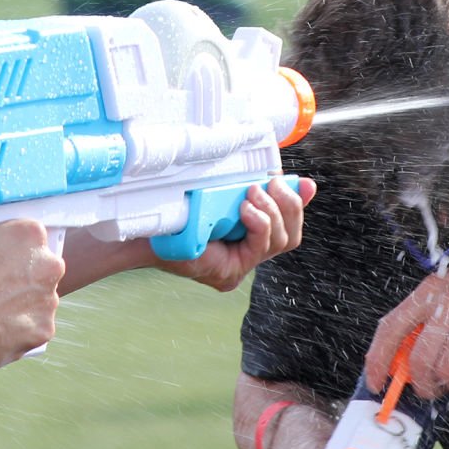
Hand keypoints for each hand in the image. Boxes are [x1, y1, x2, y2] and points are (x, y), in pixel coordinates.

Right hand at [0, 220, 64, 371]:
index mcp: (31, 233)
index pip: (29, 236)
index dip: (12, 248)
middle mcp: (50, 264)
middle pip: (41, 267)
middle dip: (23, 276)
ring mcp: (50, 298)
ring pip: (39, 299)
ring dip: (23, 303)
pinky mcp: (45, 329)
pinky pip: (34, 327)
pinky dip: (20, 329)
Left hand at [157, 177, 314, 292]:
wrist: (145, 229)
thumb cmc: (179, 209)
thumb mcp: (222, 192)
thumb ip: (253, 186)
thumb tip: (287, 175)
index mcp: (246, 236)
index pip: (287, 226)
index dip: (298, 205)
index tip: (303, 183)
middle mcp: (245, 255)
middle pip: (290, 236)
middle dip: (290, 205)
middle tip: (272, 182)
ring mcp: (239, 267)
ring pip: (281, 241)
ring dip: (272, 210)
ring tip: (251, 194)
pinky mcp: (230, 273)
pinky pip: (260, 248)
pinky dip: (259, 224)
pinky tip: (246, 211)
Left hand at [363, 233, 448, 398]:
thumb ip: (431, 315)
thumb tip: (408, 355)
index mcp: (431, 291)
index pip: (390, 329)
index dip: (378, 360)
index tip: (376, 382)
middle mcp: (448, 303)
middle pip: (418, 361)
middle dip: (423, 386)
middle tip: (433, 391)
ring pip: (447, 372)